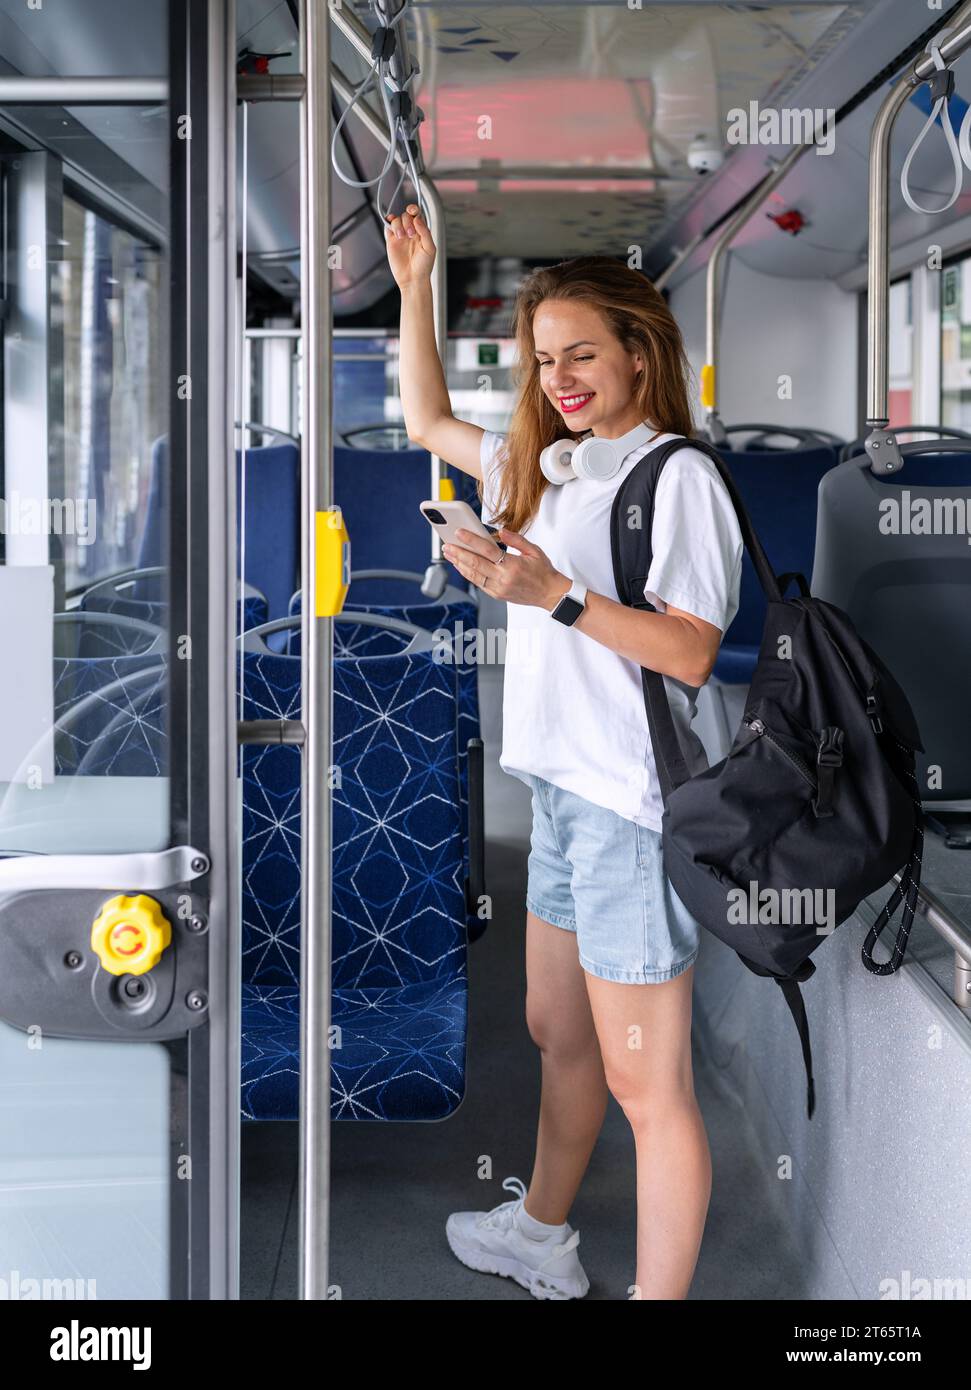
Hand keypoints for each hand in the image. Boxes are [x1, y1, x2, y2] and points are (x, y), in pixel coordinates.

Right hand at [384, 203, 436, 287]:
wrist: (413, 279)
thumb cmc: (424, 266)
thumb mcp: (430, 248)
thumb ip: (425, 232)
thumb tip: (417, 219)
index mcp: (421, 231)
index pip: (417, 214)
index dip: (413, 209)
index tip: (412, 211)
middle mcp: (411, 232)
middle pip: (406, 216)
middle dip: (407, 222)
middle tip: (411, 235)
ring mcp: (401, 236)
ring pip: (396, 220)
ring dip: (398, 225)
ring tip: (401, 237)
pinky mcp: (391, 241)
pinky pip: (388, 228)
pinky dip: (388, 224)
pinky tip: (393, 231)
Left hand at [442, 528, 570, 610]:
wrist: (550, 595)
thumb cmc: (544, 572)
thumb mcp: (534, 551)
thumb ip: (516, 540)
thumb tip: (500, 532)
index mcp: (513, 566)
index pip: (487, 550)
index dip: (471, 540)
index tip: (459, 532)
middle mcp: (503, 579)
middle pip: (475, 564)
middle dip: (458, 553)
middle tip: (447, 545)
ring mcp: (498, 589)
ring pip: (473, 576)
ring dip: (459, 564)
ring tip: (450, 554)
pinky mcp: (497, 595)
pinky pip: (478, 583)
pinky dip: (468, 574)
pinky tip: (461, 566)